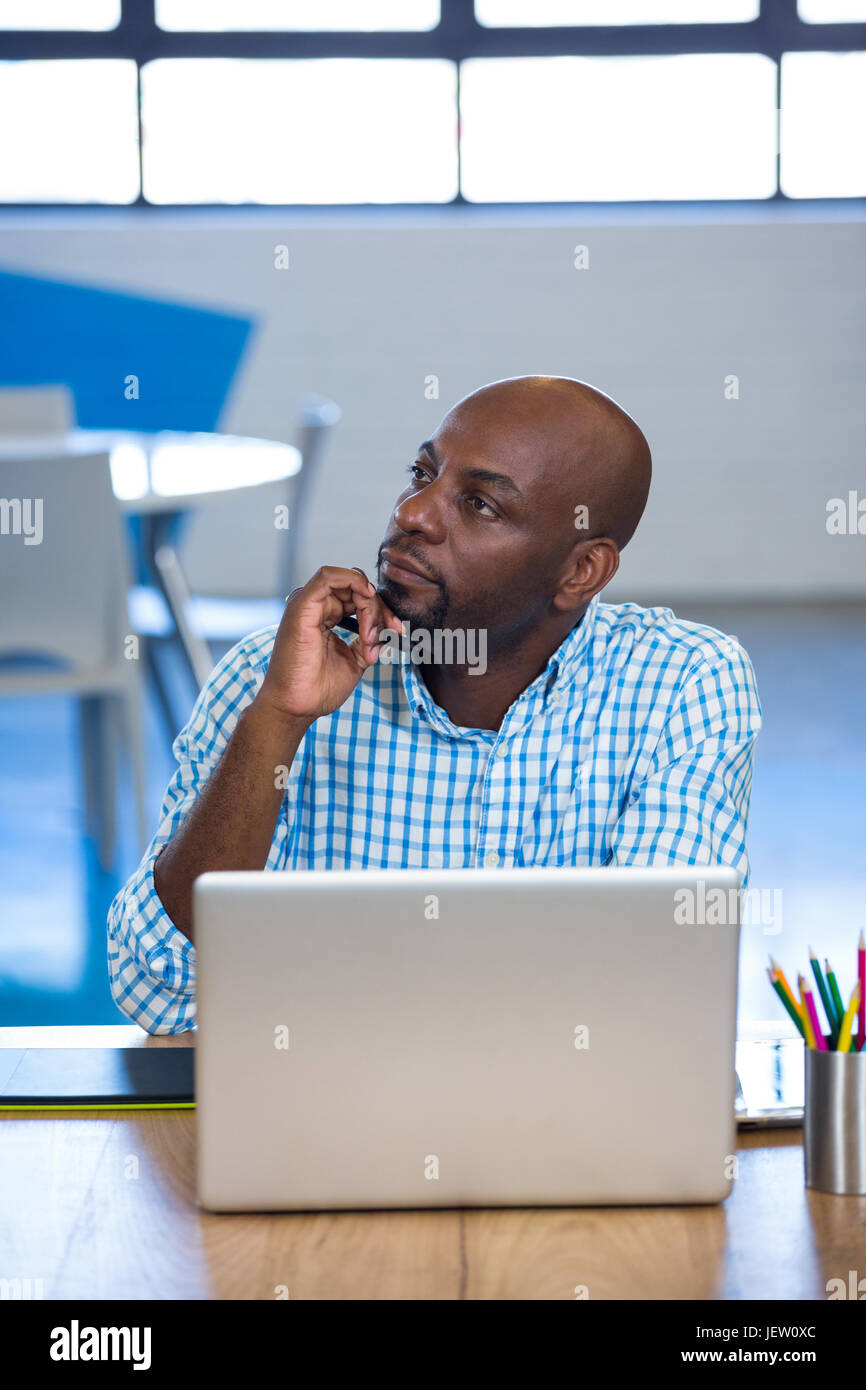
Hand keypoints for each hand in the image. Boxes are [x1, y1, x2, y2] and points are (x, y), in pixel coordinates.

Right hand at [254, 566, 403, 723]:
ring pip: (349, 583)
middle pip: (357, 588)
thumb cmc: (318, 688)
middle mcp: (315, 607)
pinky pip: (329, 577)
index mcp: (325, 616)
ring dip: (370, 604)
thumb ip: (369, 639)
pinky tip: (366, 598)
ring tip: (370, 636)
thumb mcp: (355, 660)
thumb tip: (387, 629)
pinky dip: (354, 582)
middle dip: (381, 608)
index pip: (358, 598)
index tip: (397, 631)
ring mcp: (307, 604)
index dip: (382, 610)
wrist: (298, 706)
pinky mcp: (302, 605)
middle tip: (390, 632)